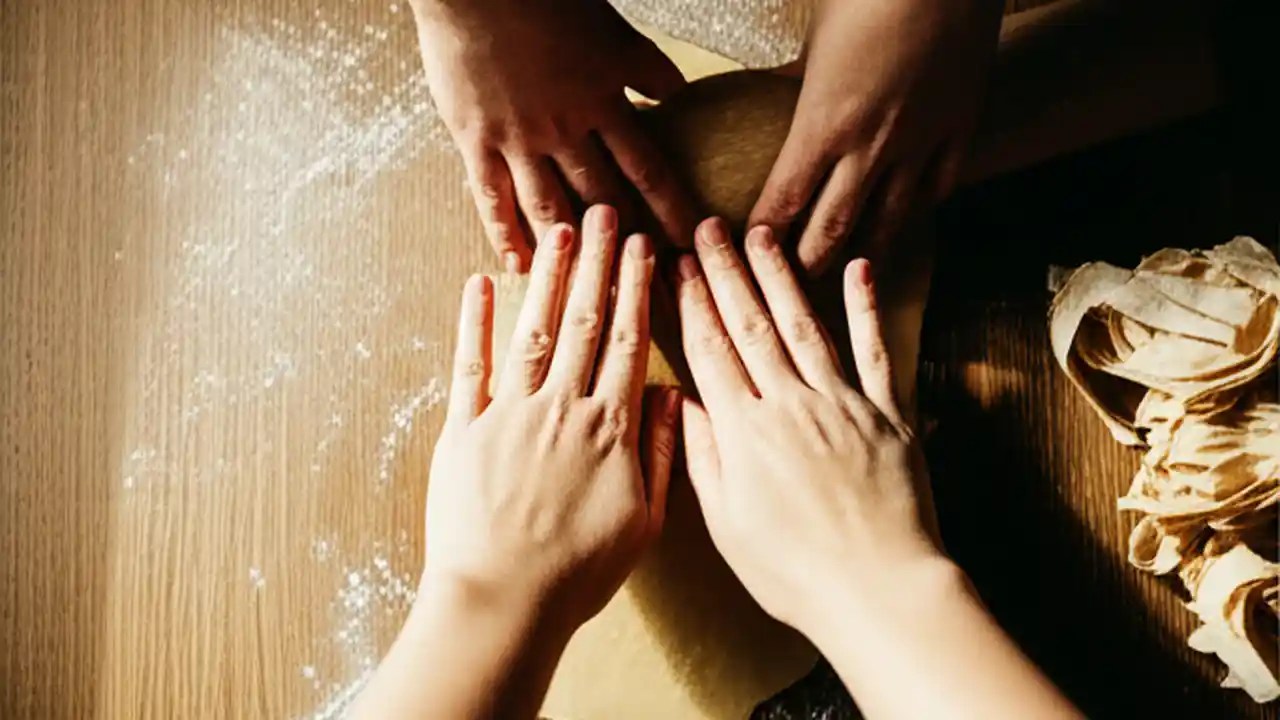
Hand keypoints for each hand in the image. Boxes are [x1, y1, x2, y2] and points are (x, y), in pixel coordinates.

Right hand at [412, 0, 696, 270]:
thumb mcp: (609, 28)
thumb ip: (642, 66)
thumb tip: (675, 91)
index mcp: (602, 100)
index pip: (649, 169)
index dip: (672, 209)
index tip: (691, 242)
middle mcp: (564, 130)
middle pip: (604, 199)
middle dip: (627, 242)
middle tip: (646, 282)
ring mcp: (517, 139)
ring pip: (550, 207)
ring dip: (571, 249)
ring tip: (590, 287)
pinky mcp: (475, 140)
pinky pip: (492, 197)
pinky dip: (505, 233)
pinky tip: (519, 264)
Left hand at [424, 205, 679, 635]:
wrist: (503, 602)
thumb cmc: (577, 574)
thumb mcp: (643, 522)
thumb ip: (658, 453)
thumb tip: (670, 396)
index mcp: (610, 429)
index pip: (628, 343)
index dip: (635, 290)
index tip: (641, 249)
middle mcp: (562, 409)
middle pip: (585, 322)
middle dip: (596, 264)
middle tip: (602, 215)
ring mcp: (508, 415)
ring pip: (534, 331)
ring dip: (547, 279)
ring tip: (557, 232)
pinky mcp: (463, 431)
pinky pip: (469, 366)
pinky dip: (473, 322)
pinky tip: (479, 283)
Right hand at [674, 218, 941, 634]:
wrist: (878, 589)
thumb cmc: (794, 572)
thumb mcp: (727, 524)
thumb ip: (703, 457)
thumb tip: (684, 402)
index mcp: (745, 433)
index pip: (709, 351)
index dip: (690, 303)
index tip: (676, 264)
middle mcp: (790, 405)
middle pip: (751, 326)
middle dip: (726, 273)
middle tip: (708, 229)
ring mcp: (842, 404)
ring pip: (804, 326)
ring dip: (780, 276)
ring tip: (761, 234)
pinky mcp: (887, 415)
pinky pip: (874, 352)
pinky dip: (865, 309)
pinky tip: (857, 270)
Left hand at [750, 0, 1000, 272]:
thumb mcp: (812, 37)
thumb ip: (800, 83)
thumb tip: (783, 103)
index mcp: (823, 123)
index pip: (783, 201)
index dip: (764, 237)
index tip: (748, 259)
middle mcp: (872, 147)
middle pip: (833, 230)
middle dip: (808, 265)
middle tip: (791, 288)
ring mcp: (923, 141)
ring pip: (891, 221)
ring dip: (866, 252)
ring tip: (850, 275)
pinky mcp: (963, 126)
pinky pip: (941, 187)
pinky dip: (921, 208)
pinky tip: (911, 216)